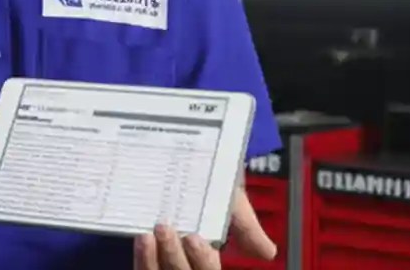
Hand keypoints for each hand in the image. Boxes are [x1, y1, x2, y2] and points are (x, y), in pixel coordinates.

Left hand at [133, 188, 276, 269]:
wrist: (190, 151)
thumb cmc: (213, 179)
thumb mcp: (232, 200)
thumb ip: (247, 227)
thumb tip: (267, 253)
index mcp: (207, 253)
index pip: (206, 269)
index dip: (203, 260)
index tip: (195, 238)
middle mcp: (185, 256)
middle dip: (175, 257)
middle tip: (166, 229)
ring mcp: (161, 254)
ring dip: (152, 260)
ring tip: (148, 235)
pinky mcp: (142, 249)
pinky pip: (141, 267)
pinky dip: (142, 257)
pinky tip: (141, 237)